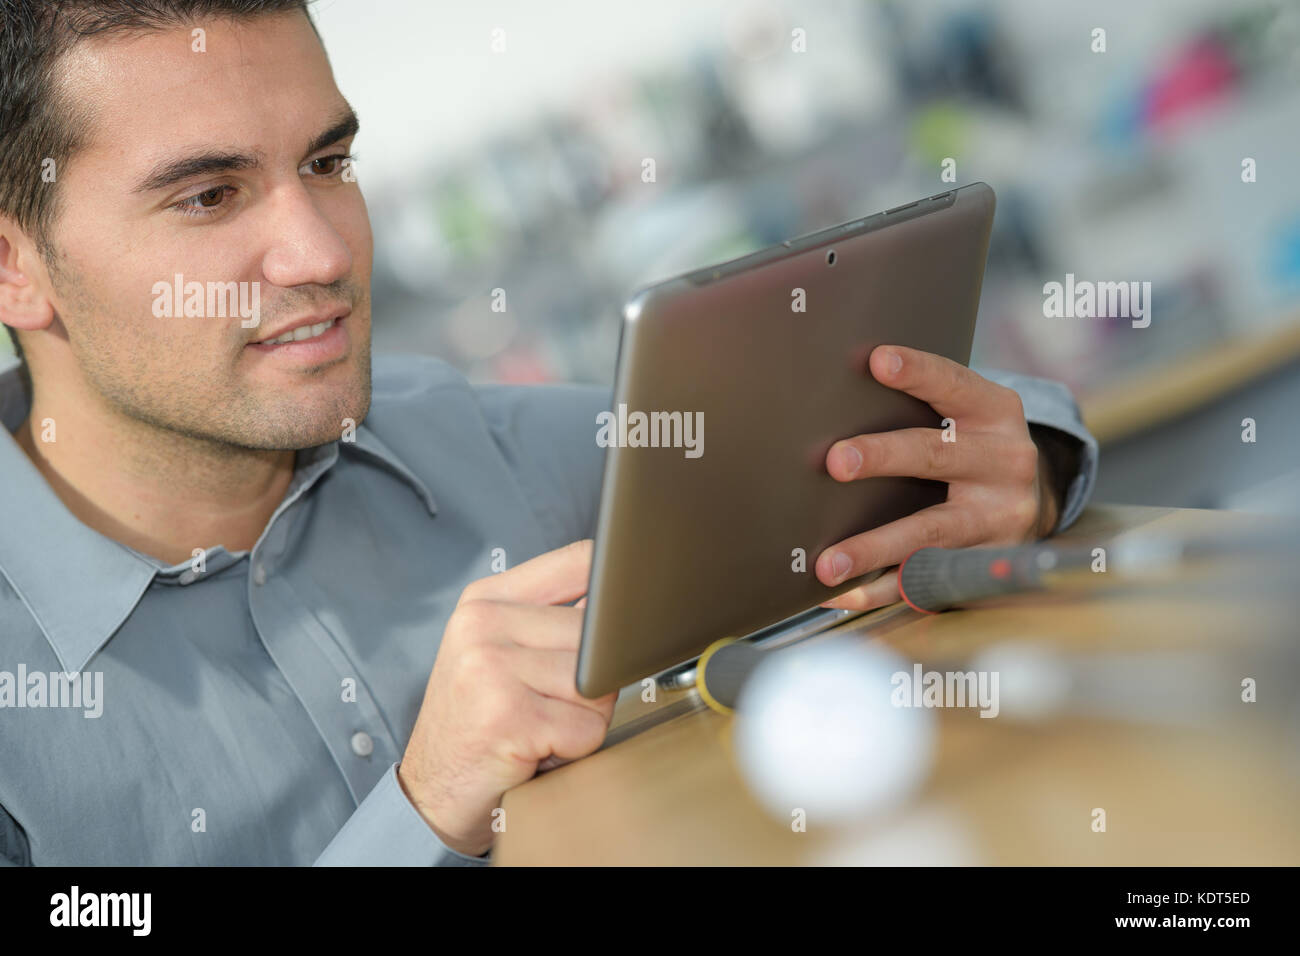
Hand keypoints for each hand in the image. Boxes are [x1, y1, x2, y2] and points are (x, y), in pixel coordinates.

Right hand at [396, 539, 615, 856]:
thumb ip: (552, 619)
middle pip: (597, 634)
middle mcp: (484, 624)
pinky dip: (574, 749)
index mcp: (486, 599)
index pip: (582, 560)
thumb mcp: (499, 653)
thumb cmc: (474, 725)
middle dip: (592, 680)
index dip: (614, 591)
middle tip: (548, 704)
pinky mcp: (509, 715)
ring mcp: (492, 667)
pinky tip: (536, 751)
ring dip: (583, 718)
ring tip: (540, 727)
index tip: (618, 617)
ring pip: (598, 684)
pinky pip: (587, 728)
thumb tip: (623, 599)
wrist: (430, 793)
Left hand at [816, 345, 1060, 611]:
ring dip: (874, 548)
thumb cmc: (973, 447)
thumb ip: (925, 406)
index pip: (953, 384)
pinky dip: (878, 590)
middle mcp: (1004, 461)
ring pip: (928, 532)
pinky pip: (925, 580)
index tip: (877, 360)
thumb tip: (834, 398)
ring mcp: (998, 517)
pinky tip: (839, 595)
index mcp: (995, 412)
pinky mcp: (984, 562)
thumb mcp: (968, 417)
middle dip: (882, 457)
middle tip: (836, 462)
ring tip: (827, 563)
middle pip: (935, 455)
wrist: (1034, 504)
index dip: (917, 372)